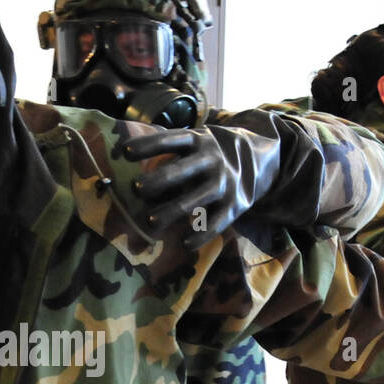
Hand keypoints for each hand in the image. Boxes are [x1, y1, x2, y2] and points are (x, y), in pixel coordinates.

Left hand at [123, 126, 277, 248]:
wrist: (258, 160)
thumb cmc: (208, 154)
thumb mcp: (195, 141)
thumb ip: (168, 150)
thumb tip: (125, 158)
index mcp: (196, 141)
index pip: (169, 140)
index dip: (147, 145)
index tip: (125, 152)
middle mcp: (210, 160)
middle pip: (179, 172)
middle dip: (156, 181)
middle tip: (136, 190)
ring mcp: (222, 183)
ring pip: (193, 201)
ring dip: (170, 211)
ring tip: (150, 222)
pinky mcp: (234, 205)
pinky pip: (215, 223)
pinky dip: (200, 234)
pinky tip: (185, 243)